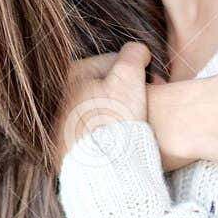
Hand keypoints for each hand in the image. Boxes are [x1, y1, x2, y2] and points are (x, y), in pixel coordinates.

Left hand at [57, 42, 150, 164]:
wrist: (101, 167)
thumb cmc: (115, 118)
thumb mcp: (129, 76)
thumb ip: (134, 53)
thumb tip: (138, 51)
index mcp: (73, 74)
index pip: (116, 64)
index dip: (141, 73)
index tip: (156, 87)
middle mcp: (60, 96)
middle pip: (107, 87)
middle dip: (130, 94)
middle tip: (147, 107)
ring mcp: (61, 123)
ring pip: (101, 110)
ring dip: (119, 113)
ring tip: (135, 125)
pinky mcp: (64, 147)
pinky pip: (93, 133)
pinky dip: (107, 133)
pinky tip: (120, 141)